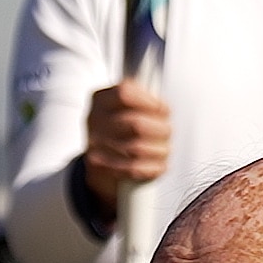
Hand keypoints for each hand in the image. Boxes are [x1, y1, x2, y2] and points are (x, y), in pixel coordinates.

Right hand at [78, 82, 170, 208]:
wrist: (99, 159)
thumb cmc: (120, 126)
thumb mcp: (123, 105)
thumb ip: (142, 98)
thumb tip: (165, 104)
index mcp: (101, 99)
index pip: (125, 94)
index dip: (150, 102)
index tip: (163, 109)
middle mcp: (94, 120)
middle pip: (136, 124)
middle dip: (160, 129)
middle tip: (168, 131)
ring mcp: (95, 144)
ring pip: (137, 149)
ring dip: (159, 150)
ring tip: (165, 148)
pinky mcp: (100, 167)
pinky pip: (133, 169)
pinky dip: (152, 167)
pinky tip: (159, 164)